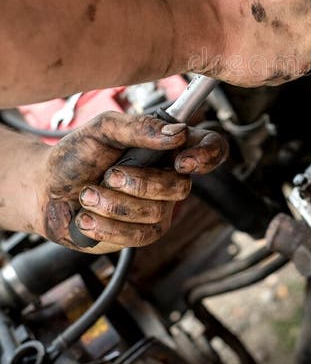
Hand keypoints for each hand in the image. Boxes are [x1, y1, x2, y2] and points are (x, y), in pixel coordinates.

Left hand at [31, 112, 226, 252]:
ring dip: (113, 204)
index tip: (181, 160)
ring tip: (88, 194)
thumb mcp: (103, 129)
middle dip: (139, 183)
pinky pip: (138, 236)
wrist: (45, 190)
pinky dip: (106, 225)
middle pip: (181, 187)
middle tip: (109, 175)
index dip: (206, 156)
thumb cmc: (76, 155)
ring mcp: (158, 209)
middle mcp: (169, 177)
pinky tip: (86, 217)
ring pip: (156, 214)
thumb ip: (139, 126)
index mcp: (168, 147)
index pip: (210, 148)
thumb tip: (177, 134)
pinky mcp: (141, 234)